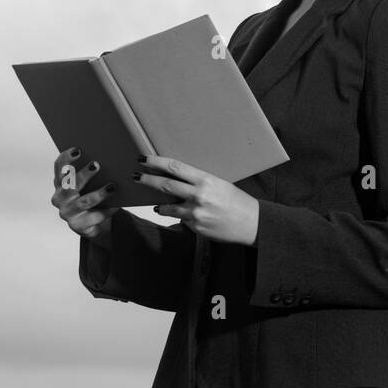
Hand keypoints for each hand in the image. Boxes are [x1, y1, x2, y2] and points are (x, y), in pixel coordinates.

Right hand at [51, 147, 118, 241]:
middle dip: (83, 174)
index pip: (59, 167)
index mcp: (61, 182)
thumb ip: (94, 172)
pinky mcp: (77, 226)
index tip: (78, 150)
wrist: (94, 224)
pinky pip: (94, 217)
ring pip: (83, 202)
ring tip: (112, 187)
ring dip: (98, 194)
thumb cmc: (92, 197)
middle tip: (97, 165)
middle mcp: (60, 197)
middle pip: (69, 184)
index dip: (66, 158)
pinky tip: (116, 205)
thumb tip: (112, 156)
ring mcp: (67, 212)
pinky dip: (106, 210)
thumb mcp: (91, 184)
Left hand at [134, 155, 259, 245]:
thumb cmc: (239, 201)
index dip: (156, 162)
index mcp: (206, 181)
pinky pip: (182, 220)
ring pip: (167, 207)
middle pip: (165, 185)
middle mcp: (199, 196)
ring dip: (161, 205)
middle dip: (147, 180)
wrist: (252, 223)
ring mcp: (196, 213)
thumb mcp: (221, 185)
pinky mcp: (195, 227)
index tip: (143, 159)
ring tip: (158, 204)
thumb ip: (199, 183)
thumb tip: (178, 181)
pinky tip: (191, 217)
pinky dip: (182, 217)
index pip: (175, 168)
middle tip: (136, 176)